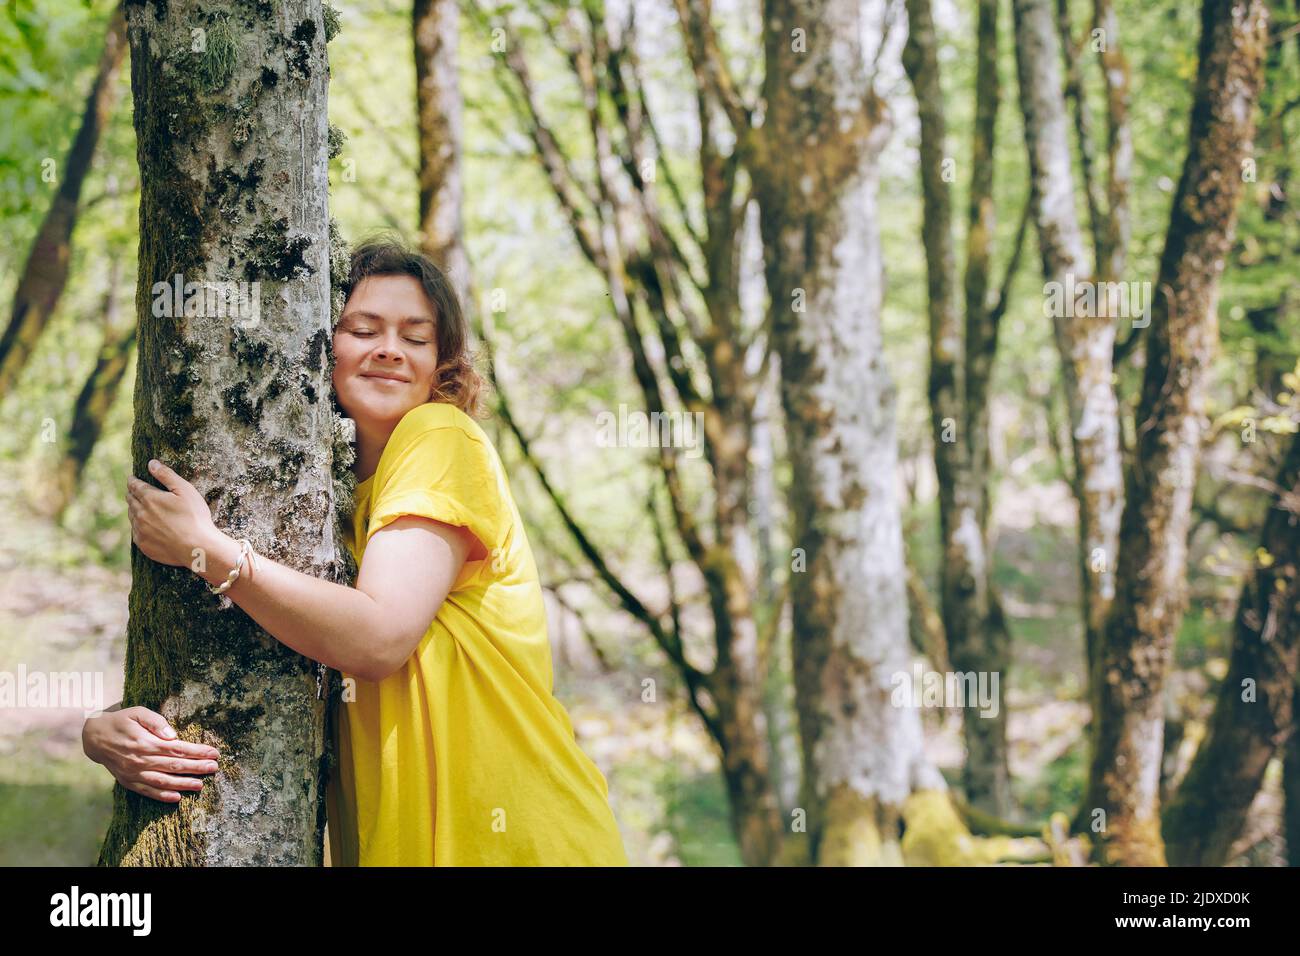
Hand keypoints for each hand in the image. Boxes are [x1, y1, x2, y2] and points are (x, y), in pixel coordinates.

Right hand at [82, 706, 220, 802]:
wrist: (94, 737)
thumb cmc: (121, 721)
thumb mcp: (137, 712)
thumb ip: (156, 722)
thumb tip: (173, 735)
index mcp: (145, 742)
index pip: (177, 748)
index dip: (197, 751)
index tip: (214, 753)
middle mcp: (140, 760)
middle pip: (174, 765)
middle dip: (197, 767)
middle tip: (214, 768)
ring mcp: (133, 773)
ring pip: (162, 782)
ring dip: (183, 784)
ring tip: (201, 785)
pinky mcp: (128, 781)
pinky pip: (147, 791)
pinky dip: (161, 796)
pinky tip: (176, 798)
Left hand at [126, 459, 219, 568]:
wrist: (196, 548)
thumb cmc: (195, 517)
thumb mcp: (185, 490)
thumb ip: (166, 475)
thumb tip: (151, 463)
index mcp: (150, 498)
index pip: (135, 486)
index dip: (132, 480)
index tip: (131, 478)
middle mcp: (140, 514)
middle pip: (130, 500)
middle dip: (131, 493)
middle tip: (133, 491)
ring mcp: (140, 530)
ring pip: (131, 516)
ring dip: (133, 509)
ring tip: (138, 507)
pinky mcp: (143, 544)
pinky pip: (135, 531)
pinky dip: (138, 525)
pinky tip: (144, 525)